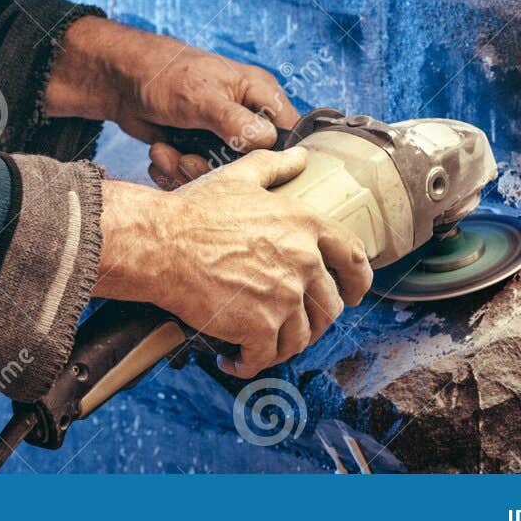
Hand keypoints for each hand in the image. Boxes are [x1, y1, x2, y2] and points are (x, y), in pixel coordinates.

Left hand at [45, 17, 299, 187]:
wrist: (120, 82)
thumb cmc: (165, 75)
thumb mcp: (203, 97)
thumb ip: (238, 123)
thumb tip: (268, 144)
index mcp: (260, 96)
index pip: (288, 134)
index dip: (274, 156)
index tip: (242, 166)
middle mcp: (246, 118)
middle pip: (253, 166)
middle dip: (216, 170)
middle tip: (187, 159)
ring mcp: (222, 138)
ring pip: (222, 178)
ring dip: (188, 170)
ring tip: (165, 151)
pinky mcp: (198, 152)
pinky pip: (196, 178)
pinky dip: (174, 171)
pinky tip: (159, 152)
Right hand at [94, 148, 373, 376]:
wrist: (161, 243)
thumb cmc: (195, 211)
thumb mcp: (240, 178)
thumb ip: (275, 167)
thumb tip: (300, 157)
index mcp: (305, 225)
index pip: (353, 257)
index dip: (359, 280)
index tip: (355, 294)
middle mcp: (303, 262)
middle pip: (330, 305)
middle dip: (315, 319)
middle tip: (293, 324)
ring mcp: (284, 297)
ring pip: (301, 337)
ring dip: (283, 345)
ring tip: (261, 344)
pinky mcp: (260, 327)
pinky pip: (266, 357)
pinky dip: (249, 364)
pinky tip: (233, 360)